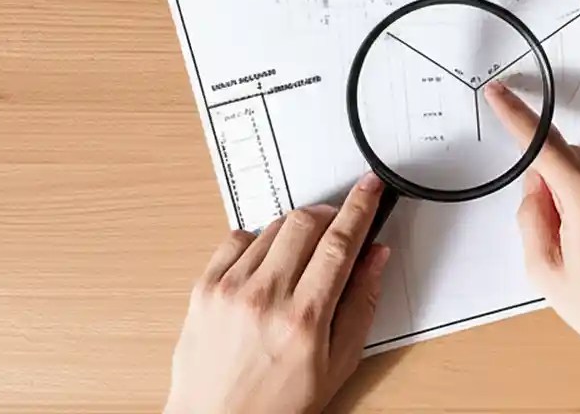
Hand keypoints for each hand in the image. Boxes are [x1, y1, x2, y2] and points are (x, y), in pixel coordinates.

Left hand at [164, 173, 390, 413]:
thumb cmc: (278, 403)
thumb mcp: (338, 364)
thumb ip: (361, 305)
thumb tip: (375, 257)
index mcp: (304, 319)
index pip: (339, 244)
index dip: (359, 208)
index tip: (369, 187)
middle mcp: (265, 298)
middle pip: (305, 222)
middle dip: (330, 214)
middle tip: (339, 225)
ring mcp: (229, 290)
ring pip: (273, 227)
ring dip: (297, 231)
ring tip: (301, 260)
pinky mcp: (204, 288)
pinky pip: (238, 239)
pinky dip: (260, 241)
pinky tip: (268, 265)